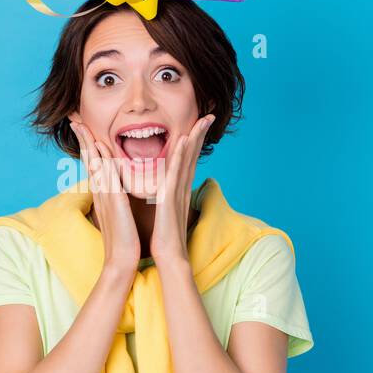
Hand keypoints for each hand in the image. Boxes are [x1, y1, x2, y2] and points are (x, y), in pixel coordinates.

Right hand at [69, 119, 140, 274]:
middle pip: (87, 158)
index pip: (92, 162)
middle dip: (80, 136)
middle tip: (73, 117)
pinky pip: (105, 175)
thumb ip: (116, 198)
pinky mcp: (112, 201)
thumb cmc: (123, 238)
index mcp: (103, 193)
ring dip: (86, 142)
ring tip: (79, 124)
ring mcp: (103, 195)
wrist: (121, 260)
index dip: (86, 143)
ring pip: (92, 163)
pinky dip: (101, 159)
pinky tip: (99, 145)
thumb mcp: (118, 213)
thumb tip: (116, 186)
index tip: (81, 126)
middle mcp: (99, 192)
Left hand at [149, 113, 213, 264]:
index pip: (187, 162)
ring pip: (188, 160)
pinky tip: (184, 140)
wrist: (168, 258)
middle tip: (208, 114)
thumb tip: (163, 194)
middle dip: (200, 134)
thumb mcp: (165, 214)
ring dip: (194, 138)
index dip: (193, 143)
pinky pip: (177, 172)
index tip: (198, 126)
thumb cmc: (164, 240)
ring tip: (202, 119)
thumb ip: (166, 201)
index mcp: (179, 191)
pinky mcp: (171, 199)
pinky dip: (181, 156)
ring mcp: (178, 192)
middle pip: (193, 156)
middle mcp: (182, 189)